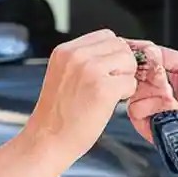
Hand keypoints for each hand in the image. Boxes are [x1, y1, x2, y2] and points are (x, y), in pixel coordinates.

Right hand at [22, 29, 137, 162]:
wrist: (47, 140)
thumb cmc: (57, 115)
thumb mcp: (64, 74)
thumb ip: (84, 60)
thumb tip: (115, 52)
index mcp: (65, 50)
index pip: (106, 36)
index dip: (113, 53)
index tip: (109, 69)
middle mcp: (76, 56)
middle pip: (120, 45)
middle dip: (122, 64)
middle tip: (111, 83)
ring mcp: (90, 70)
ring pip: (128, 61)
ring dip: (125, 77)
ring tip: (108, 93)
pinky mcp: (103, 89)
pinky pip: (131, 82)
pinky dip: (126, 94)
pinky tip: (109, 103)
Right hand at [124, 41, 177, 169]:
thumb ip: (165, 54)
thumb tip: (143, 47)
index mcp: (162, 74)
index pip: (138, 60)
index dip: (137, 55)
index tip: (138, 52)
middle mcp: (152, 89)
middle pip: (132, 73)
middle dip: (150, 72)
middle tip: (165, 77)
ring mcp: (148, 106)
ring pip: (133, 90)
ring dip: (156, 91)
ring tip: (172, 96)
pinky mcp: (145, 124)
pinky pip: (135, 108)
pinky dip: (154, 105)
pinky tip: (170, 109)